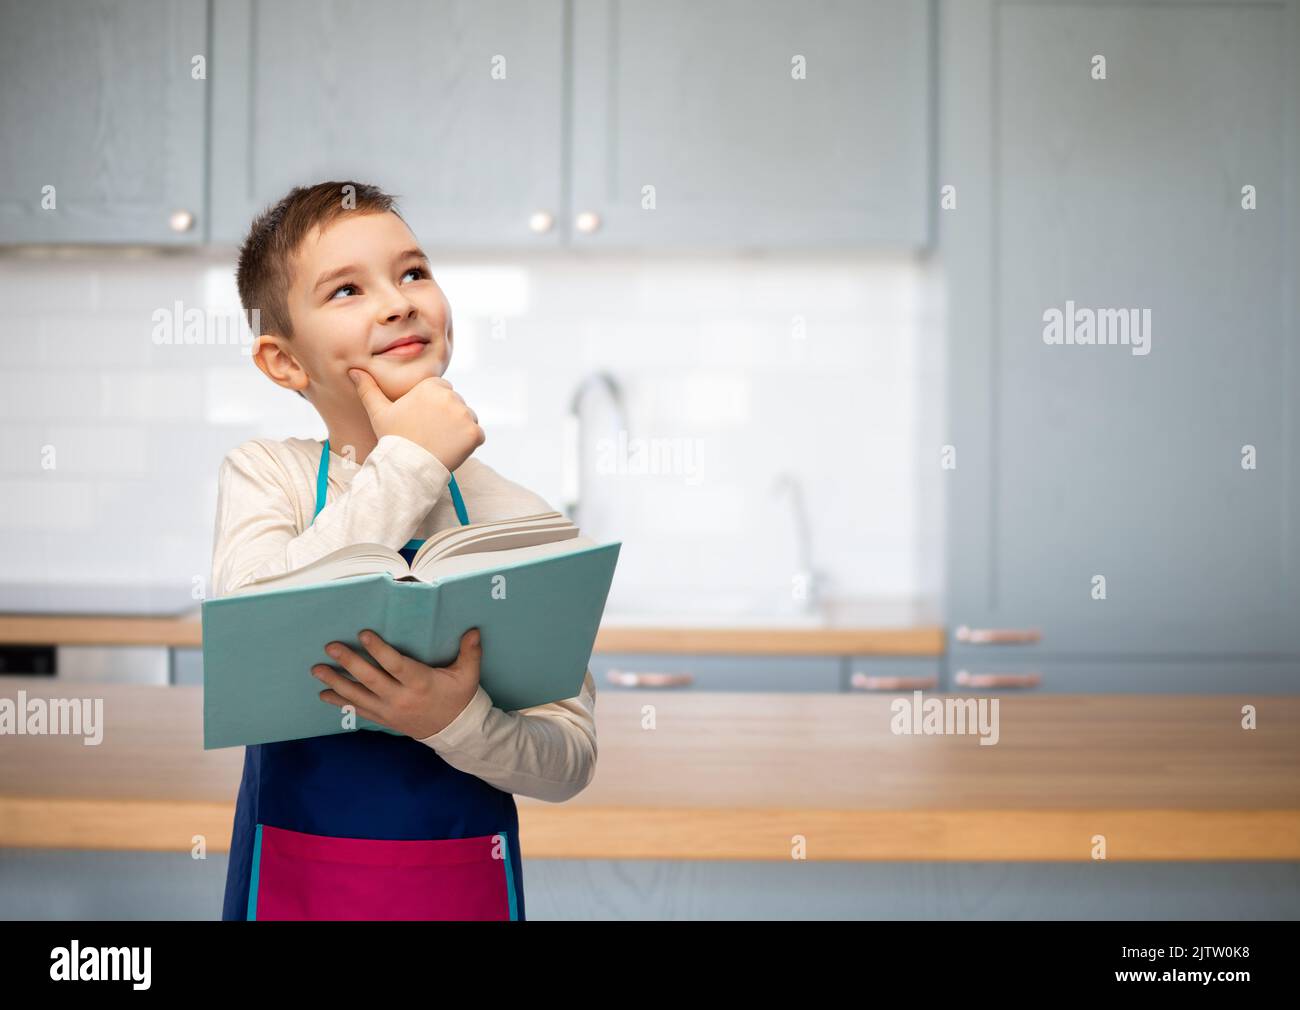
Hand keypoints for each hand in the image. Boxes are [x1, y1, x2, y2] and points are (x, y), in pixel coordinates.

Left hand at [311, 627, 482, 738]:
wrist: (454, 732)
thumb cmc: (459, 699)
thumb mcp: (468, 676)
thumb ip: (470, 652)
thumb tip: (474, 630)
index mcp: (421, 683)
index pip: (395, 664)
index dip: (378, 650)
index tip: (363, 633)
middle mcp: (401, 698)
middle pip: (370, 678)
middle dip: (349, 662)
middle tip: (331, 647)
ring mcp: (389, 710)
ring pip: (358, 696)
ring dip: (336, 682)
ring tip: (318, 669)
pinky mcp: (383, 719)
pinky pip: (357, 710)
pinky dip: (340, 702)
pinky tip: (324, 693)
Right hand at [348, 368, 484, 471]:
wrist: (406, 468)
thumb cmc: (393, 438)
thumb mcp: (378, 412)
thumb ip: (369, 389)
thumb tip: (354, 371)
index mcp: (432, 386)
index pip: (442, 390)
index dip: (433, 406)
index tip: (423, 420)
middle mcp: (451, 396)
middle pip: (457, 404)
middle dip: (448, 417)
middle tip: (430, 434)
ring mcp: (465, 415)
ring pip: (468, 419)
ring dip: (459, 430)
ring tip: (440, 442)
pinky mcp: (474, 433)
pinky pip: (478, 435)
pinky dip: (469, 444)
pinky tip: (451, 449)